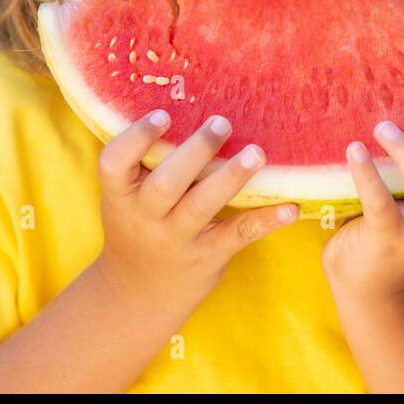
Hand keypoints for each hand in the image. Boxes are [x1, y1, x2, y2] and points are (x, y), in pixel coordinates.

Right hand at [93, 110, 298, 312]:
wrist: (139, 298)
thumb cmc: (137, 229)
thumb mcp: (125, 201)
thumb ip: (145, 166)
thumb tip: (188, 106)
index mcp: (120, 197)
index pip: (113, 164)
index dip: (136, 138)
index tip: (164, 116)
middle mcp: (145, 219)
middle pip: (165, 183)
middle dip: (195, 152)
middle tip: (222, 123)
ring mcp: (176, 240)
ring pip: (202, 206)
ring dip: (231, 177)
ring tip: (257, 153)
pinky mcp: (207, 257)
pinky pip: (238, 235)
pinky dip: (266, 221)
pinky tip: (290, 208)